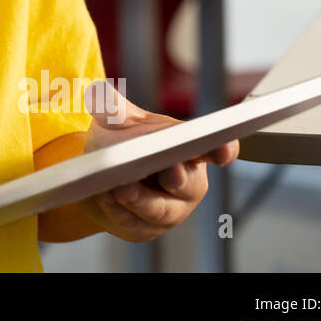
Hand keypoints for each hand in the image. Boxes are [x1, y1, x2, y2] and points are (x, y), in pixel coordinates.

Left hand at [77, 80, 238, 242]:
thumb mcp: (115, 122)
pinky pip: (136, 223)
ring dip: (142, 200)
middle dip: (178, 179)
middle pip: (190, 185)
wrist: (96, 178)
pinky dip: (119, 211)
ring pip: (162, 210)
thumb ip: (112, 108)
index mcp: (188, 149)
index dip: (223, 150)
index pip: (215, 149)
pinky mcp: (147, 228)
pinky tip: (106, 198)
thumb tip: (98, 92)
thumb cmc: (118, 145)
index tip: (222, 151)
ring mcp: (170, 208)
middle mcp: (186, 182)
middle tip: (169, 173)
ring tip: (122, 189)